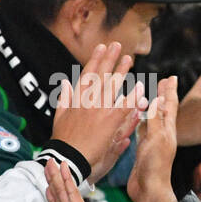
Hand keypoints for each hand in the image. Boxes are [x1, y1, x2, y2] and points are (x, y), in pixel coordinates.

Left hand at [45, 160, 97, 201]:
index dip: (54, 199)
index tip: (48, 188)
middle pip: (62, 199)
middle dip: (54, 182)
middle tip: (48, 165)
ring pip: (67, 193)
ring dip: (59, 177)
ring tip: (52, 161)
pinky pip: (73, 196)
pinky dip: (67, 182)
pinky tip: (63, 170)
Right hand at [50, 41, 143, 183]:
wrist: (68, 156)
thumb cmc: (63, 139)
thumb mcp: (59, 115)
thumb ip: (64, 97)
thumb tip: (65, 81)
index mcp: (76, 98)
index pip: (87, 74)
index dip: (95, 60)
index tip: (101, 47)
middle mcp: (87, 100)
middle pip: (101, 75)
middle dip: (109, 59)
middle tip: (118, 45)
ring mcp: (99, 109)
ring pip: (112, 86)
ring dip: (122, 71)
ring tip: (129, 59)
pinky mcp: (109, 121)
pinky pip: (124, 105)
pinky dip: (133, 96)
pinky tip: (141, 87)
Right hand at [127, 76, 180, 201]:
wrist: (148, 190)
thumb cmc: (154, 166)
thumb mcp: (157, 139)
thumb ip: (156, 119)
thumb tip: (160, 98)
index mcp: (167, 130)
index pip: (169, 106)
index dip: (170, 91)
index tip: (171, 77)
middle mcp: (162, 135)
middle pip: (162, 110)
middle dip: (163, 95)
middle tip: (162, 81)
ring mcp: (153, 142)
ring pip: (152, 119)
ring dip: (151, 106)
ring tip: (149, 94)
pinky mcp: (143, 150)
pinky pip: (142, 130)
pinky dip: (140, 121)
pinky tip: (137, 118)